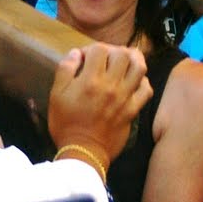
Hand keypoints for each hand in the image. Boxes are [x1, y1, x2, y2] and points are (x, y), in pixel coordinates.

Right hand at [46, 43, 151, 162]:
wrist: (83, 152)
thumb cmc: (66, 124)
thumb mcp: (56, 95)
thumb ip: (65, 70)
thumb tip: (76, 53)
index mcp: (90, 80)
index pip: (99, 49)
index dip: (91, 49)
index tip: (84, 58)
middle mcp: (111, 86)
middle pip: (123, 54)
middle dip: (113, 50)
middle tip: (105, 58)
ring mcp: (125, 98)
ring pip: (139, 68)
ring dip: (133, 60)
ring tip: (123, 62)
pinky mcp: (133, 109)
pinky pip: (146, 89)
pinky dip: (142, 81)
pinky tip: (132, 82)